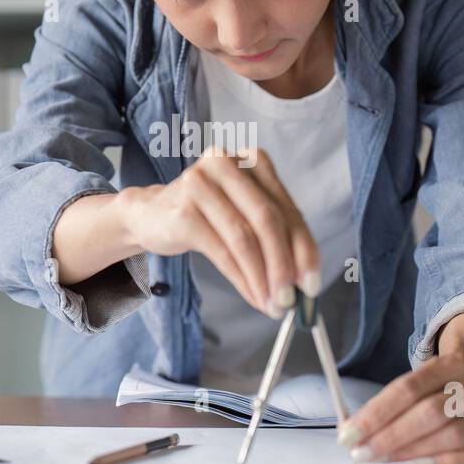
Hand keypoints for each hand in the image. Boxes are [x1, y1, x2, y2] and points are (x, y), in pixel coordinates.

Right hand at [121, 146, 319, 316]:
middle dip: (284, 266)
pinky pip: (221, 252)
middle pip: (268, 221)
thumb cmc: (206, 215)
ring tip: (272, 304)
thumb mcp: (244, 213)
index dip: (305, 249)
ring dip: (262, 278)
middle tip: (292, 300)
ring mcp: (200, 184)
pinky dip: (241, 279)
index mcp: (253, 160)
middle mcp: (227, 163)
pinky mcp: (183, 211)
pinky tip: (251, 296)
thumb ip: (276, 236)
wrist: (151, 214)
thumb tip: (304, 280)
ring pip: (244, 238)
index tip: (312, 284)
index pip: (287, 210)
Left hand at [335, 310, 463, 463]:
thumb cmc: (435, 388)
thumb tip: (351, 432)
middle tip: (362, 454)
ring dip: (412, 452)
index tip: (348, 433)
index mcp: (447, 365)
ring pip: (451, 434)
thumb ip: (386, 405)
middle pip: (430, 412)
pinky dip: (443, 463)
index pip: (407, 388)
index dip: (376, 413)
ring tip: (383, 461)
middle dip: (390, 437)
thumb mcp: (414, 383)